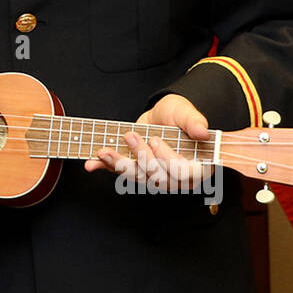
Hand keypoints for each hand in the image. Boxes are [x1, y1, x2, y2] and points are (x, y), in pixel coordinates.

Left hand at [84, 94, 210, 188]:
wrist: (162, 115)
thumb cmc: (178, 116)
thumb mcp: (187, 114)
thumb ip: (195, 122)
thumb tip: (202, 132)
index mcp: (195, 167)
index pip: (182, 173)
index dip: (167, 160)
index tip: (156, 140)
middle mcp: (176, 178)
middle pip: (157, 178)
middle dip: (140, 157)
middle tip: (130, 135)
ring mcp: (155, 177)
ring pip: (138, 178)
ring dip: (119, 165)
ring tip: (104, 152)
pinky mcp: (137, 171)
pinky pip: (121, 173)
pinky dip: (104, 168)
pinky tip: (90, 165)